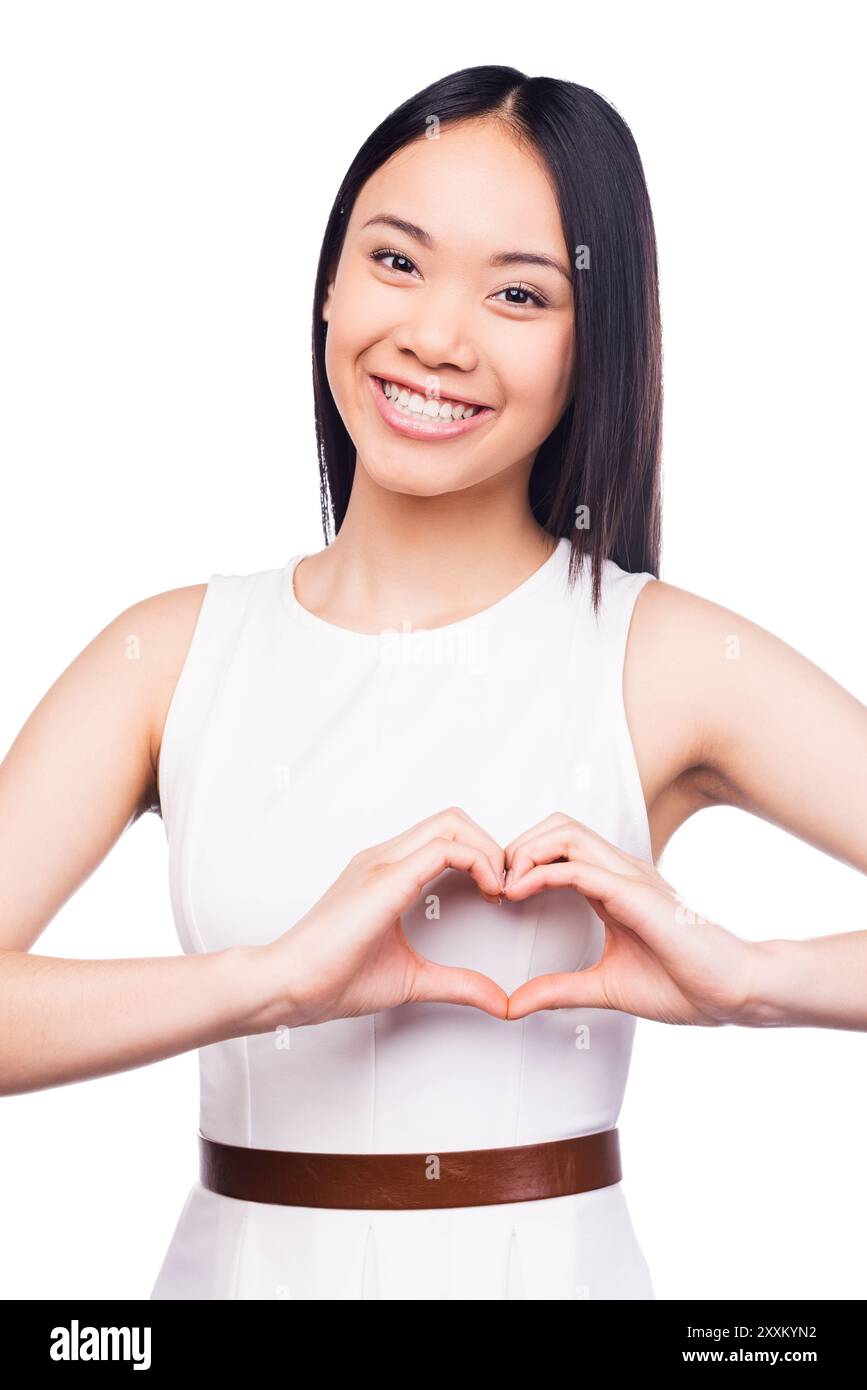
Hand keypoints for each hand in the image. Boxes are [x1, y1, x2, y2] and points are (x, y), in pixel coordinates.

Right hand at [249, 808, 508, 1029]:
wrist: (287, 986)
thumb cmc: (331, 980)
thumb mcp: (412, 980)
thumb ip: (457, 984)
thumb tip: (499, 1001)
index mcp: (386, 872)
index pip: (445, 835)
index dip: (482, 856)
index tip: (498, 894)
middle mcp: (384, 858)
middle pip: (453, 818)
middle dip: (491, 845)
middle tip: (505, 888)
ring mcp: (382, 863)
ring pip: (451, 823)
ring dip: (488, 850)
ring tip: (499, 889)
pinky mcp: (385, 879)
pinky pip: (443, 849)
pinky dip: (478, 862)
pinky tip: (489, 892)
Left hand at [502, 813, 756, 1025]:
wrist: (733, 993)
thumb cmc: (685, 986)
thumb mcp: (605, 987)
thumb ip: (560, 990)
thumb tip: (515, 1004)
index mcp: (613, 888)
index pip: (559, 849)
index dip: (522, 861)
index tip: (496, 894)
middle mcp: (620, 873)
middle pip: (558, 827)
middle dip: (518, 845)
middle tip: (493, 883)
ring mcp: (629, 878)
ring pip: (565, 834)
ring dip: (525, 851)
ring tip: (503, 885)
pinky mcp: (635, 894)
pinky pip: (579, 869)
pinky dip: (541, 873)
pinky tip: (519, 892)